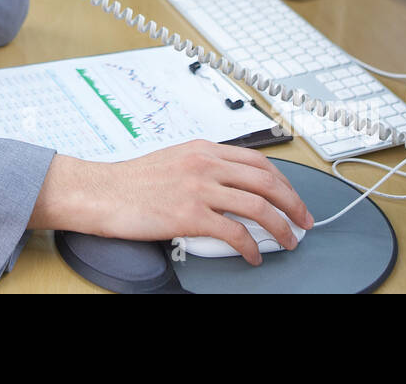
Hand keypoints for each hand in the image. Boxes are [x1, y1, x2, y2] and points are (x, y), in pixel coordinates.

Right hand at [30, 140, 313, 264]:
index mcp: (203, 149)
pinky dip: (251, 247)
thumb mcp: (174, 159)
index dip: (283, 181)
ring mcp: (199, 189)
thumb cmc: (131, 180)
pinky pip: (234, 232)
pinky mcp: (190, 215)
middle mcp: (205, 164)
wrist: (101, 191)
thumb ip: (203, 166)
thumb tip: (230, 183)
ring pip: (258, 206)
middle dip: (293, 203)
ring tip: (289, 241)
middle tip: (304, 220)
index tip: (292, 196)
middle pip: (267, 181)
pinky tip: (254, 256)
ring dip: (281, 227)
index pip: (257, 161)